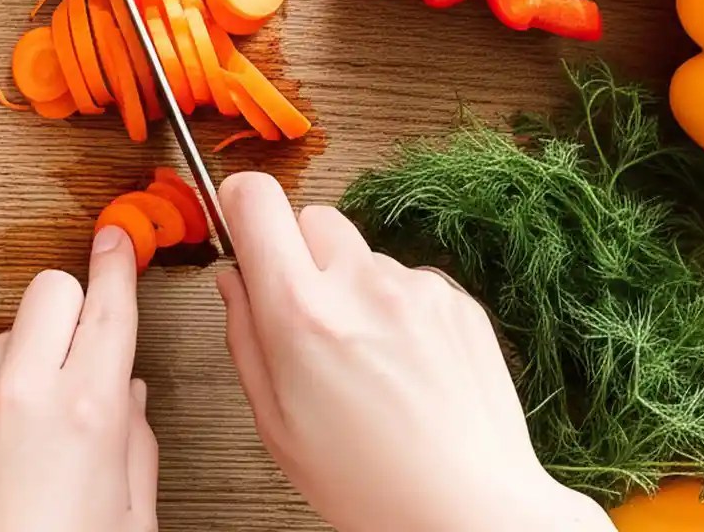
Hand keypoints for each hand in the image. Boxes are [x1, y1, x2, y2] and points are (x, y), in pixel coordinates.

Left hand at [0, 227, 157, 531]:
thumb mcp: (132, 517)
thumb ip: (136, 443)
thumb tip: (129, 395)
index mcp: (87, 411)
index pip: (108, 306)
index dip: (116, 262)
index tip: (117, 238)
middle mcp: (22, 395)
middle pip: (49, 291)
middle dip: (76, 301)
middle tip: (90, 336)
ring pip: (6, 332)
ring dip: (32, 349)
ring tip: (50, 405)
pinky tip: (12, 439)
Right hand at [217, 173, 614, 531]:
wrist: (469, 506)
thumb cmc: (369, 482)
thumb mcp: (275, 424)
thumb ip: (244, 338)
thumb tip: (234, 280)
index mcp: (302, 315)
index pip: (256, 201)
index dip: (240, 204)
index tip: (240, 221)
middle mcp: (361, 285)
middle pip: (312, 217)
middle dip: (298, 253)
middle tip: (306, 316)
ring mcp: (416, 288)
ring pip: (363, 255)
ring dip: (353, 288)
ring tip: (367, 363)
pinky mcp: (456, 299)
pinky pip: (408, 281)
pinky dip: (398, 310)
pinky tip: (406, 369)